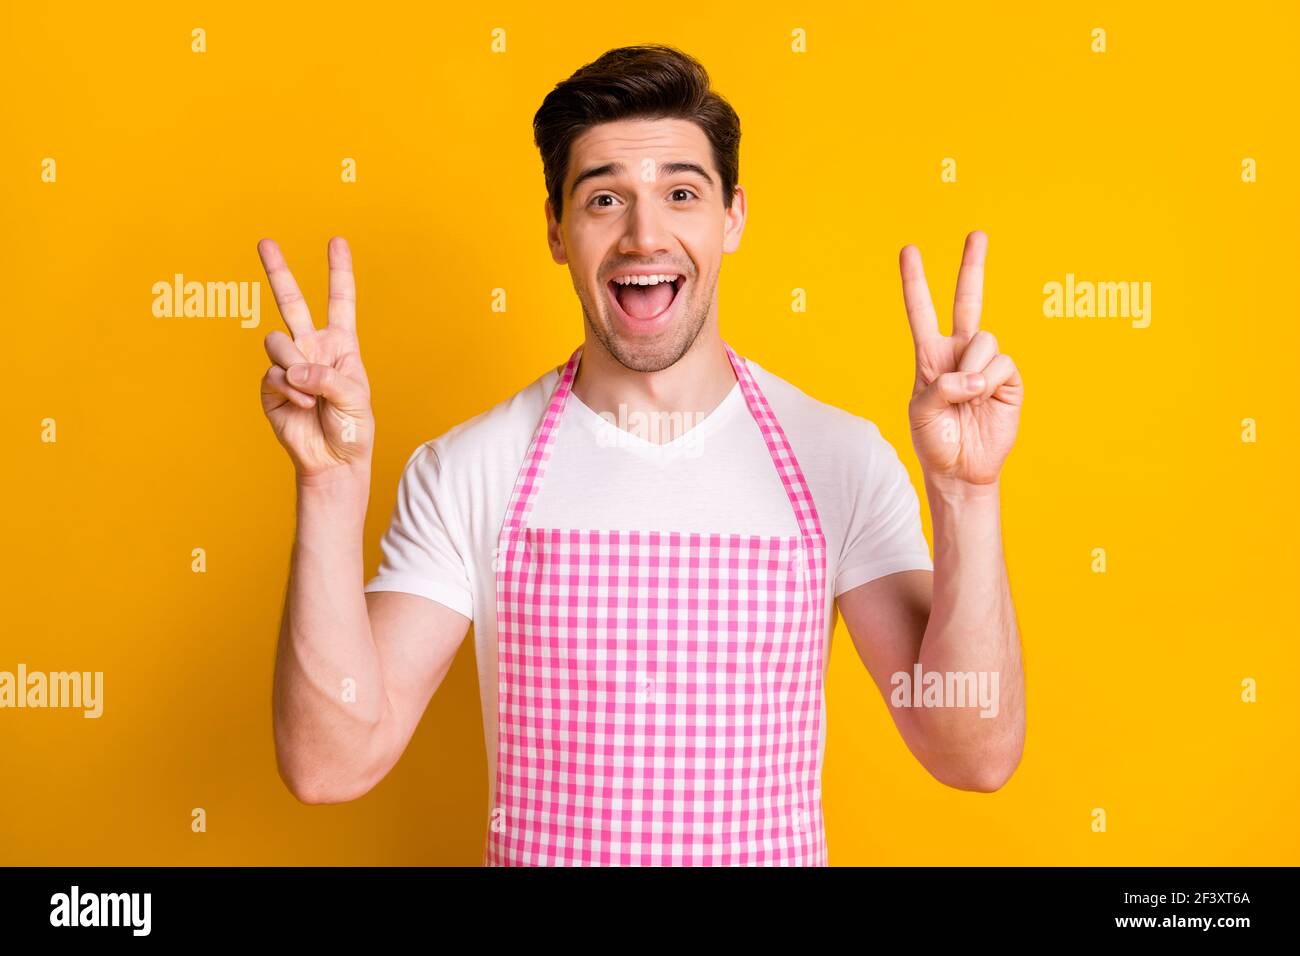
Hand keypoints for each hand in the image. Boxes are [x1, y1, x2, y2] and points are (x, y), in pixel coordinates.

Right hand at [257, 237, 373, 480]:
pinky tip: (303, 406)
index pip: (340, 301)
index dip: (339, 272)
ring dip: (295, 367)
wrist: (333, 461)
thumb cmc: (352, 429)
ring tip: (310, 394)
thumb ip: (327, 378)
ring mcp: (289, 365)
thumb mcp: (354, 399)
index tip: (336, 241)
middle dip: (278, 271)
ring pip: (277, 342)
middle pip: (291, 302)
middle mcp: (312, 349)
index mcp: (340, 345)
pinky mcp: (271, 387)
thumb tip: (292, 370)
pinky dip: (289, 391)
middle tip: (265, 242)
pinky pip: (273, 375)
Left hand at [899, 231, 1022, 487]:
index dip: (915, 282)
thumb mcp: (921, 412)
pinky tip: (983, 399)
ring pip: (984, 339)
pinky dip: (988, 380)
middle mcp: (960, 353)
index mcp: (931, 356)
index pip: (921, 312)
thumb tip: (974, 376)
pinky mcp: (1009, 379)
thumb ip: (940, 386)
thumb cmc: (934, 441)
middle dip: (972, 266)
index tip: (908, 251)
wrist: (961, 469)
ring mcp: (986, 364)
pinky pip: (1002, 363)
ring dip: (972, 368)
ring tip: (965, 396)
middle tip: (977, 234)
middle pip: (967, 300)